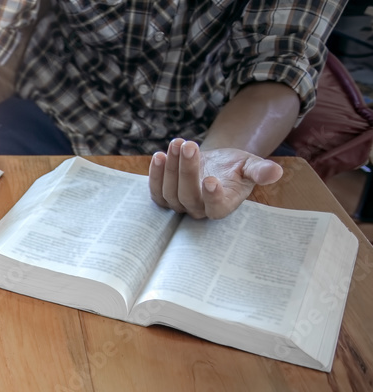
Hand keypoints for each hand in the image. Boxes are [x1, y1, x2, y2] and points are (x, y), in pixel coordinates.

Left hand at [149, 139, 282, 218]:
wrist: (217, 165)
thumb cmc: (236, 167)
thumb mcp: (251, 165)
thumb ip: (261, 170)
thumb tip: (275, 172)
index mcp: (223, 206)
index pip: (216, 208)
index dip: (212, 197)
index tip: (211, 180)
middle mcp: (199, 210)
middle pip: (187, 196)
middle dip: (187, 170)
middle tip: (189, 145)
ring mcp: (180, 205)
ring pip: (170, 192)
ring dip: (171, 167)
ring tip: (178, 142)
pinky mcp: (165, 197)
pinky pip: (156, 191)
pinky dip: (155, 174)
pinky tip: (159, 155)